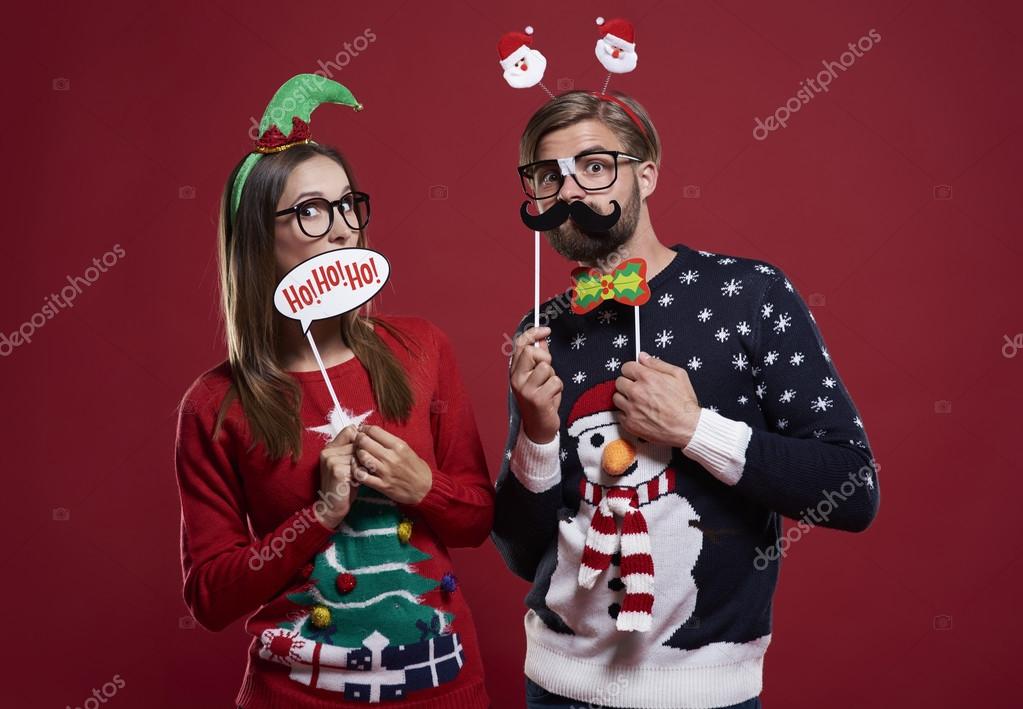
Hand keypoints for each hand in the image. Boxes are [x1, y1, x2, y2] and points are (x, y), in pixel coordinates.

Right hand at [315, 425, 359, 528]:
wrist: (331, 508)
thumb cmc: (343, 487)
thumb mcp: (346, 466)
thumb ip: (352, 451)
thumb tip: (368, 436)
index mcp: (329, 447)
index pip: (350, 431)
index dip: (361, 440)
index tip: (364, 452)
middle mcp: (328, 451)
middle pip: (357, 442)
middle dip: (364, 455)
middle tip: (362, 468)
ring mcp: (331, 460)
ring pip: (359, 454)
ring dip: (364, 465)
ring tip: (359, 475)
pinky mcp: (337, 470)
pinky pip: (358, 465)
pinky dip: (361, 473)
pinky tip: (356, 481)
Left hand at [352, 424, 432, 504]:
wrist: (425, 489)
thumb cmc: (417, 468)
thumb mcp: (407, 450)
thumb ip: (391, 442)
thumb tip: (374, 434)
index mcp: (399, 446)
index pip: (375, 431)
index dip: (365, 429)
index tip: (363, 430)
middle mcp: (391, 457)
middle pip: (365, 442)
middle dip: (358, 439)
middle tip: (358, 441)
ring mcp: (385, 472)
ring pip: (362, 457)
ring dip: (357, 454)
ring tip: (358, 454)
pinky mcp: (382, 485)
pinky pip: (362, 476)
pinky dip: (356, 470)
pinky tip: (358, 468)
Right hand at [509, 326, 561, 443]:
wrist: (538, 428)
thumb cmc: (540, 400)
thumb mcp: (537, 377)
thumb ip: (539, 358)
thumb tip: (542, 340)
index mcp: (515, 372)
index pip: (520, 345)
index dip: (532, 334)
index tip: (546, 330)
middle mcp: (516, 379)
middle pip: (532, 352)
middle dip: (546, 359)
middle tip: (547, 373)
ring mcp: (525, 389)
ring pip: (546, 367)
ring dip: (553, 377)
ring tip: (549, 389)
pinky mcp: (537, 399)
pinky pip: (556, 382)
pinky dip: (558, 389)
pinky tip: (552, 399)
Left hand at [614, 351, 701, 447]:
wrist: (688, 428)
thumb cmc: (685, 403)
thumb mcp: (678, 375)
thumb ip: (657, 363)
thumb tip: (643, 357)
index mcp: (647, 378)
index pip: (626, 367)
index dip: (632, 370)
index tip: (635, 375)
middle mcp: (636, 392)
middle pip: (619, 382)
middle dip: (627, 383)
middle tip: (637, 388)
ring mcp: (631, 409)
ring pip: (616, 398)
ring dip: (624, 398)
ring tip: (637, 401)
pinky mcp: (630, 423)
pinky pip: (619, 414)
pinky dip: (626, 413)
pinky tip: (637, 413)